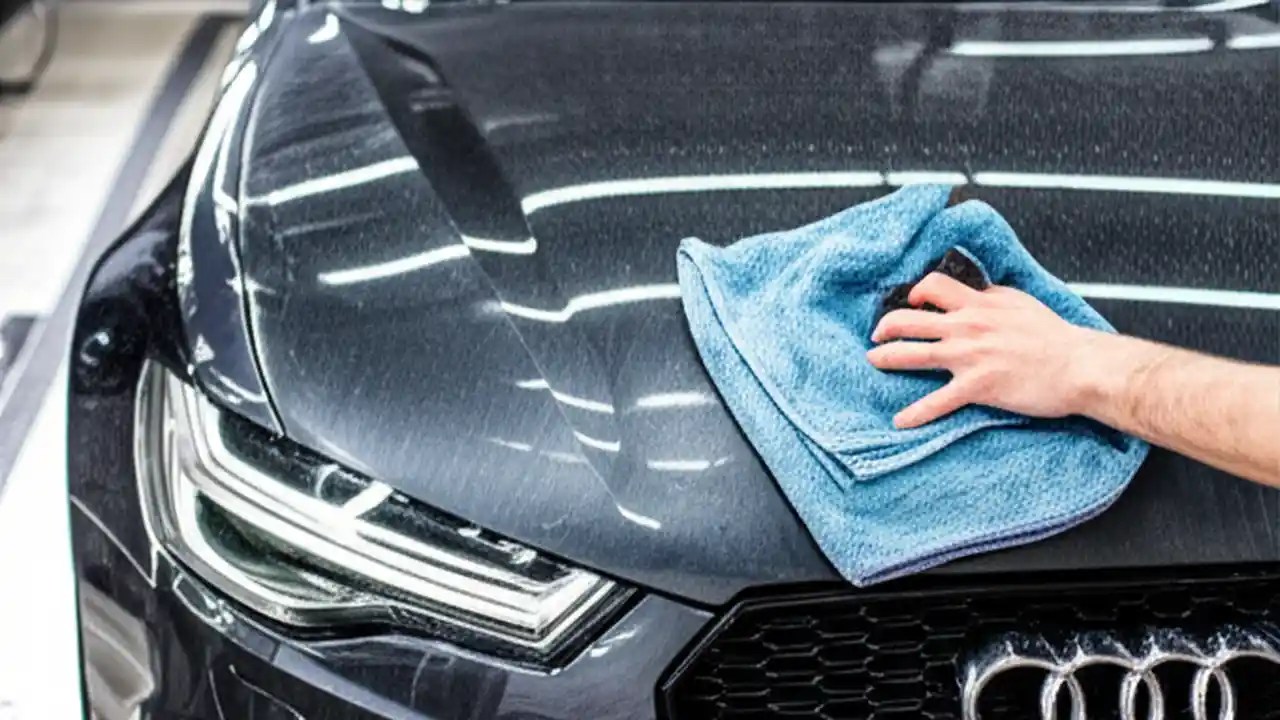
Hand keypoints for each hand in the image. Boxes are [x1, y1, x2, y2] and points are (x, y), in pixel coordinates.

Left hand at [867, 273, 1103, 428]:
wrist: (1079, 366)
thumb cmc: (1055, 337)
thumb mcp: (1020, 303)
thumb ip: (991, 297)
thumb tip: (975, 293)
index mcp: (979, 304)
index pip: (934, 286)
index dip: (916, 292)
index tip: (910, 301)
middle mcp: (968, 327)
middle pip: (910, 319)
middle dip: (886, 326)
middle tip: (877, 335)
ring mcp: (969, 357)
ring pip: (913, 354)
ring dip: (887, 359)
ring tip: (873, 362)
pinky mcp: (977, 386)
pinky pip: (937, 402)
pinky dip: (915, 414)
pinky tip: (900, 421)